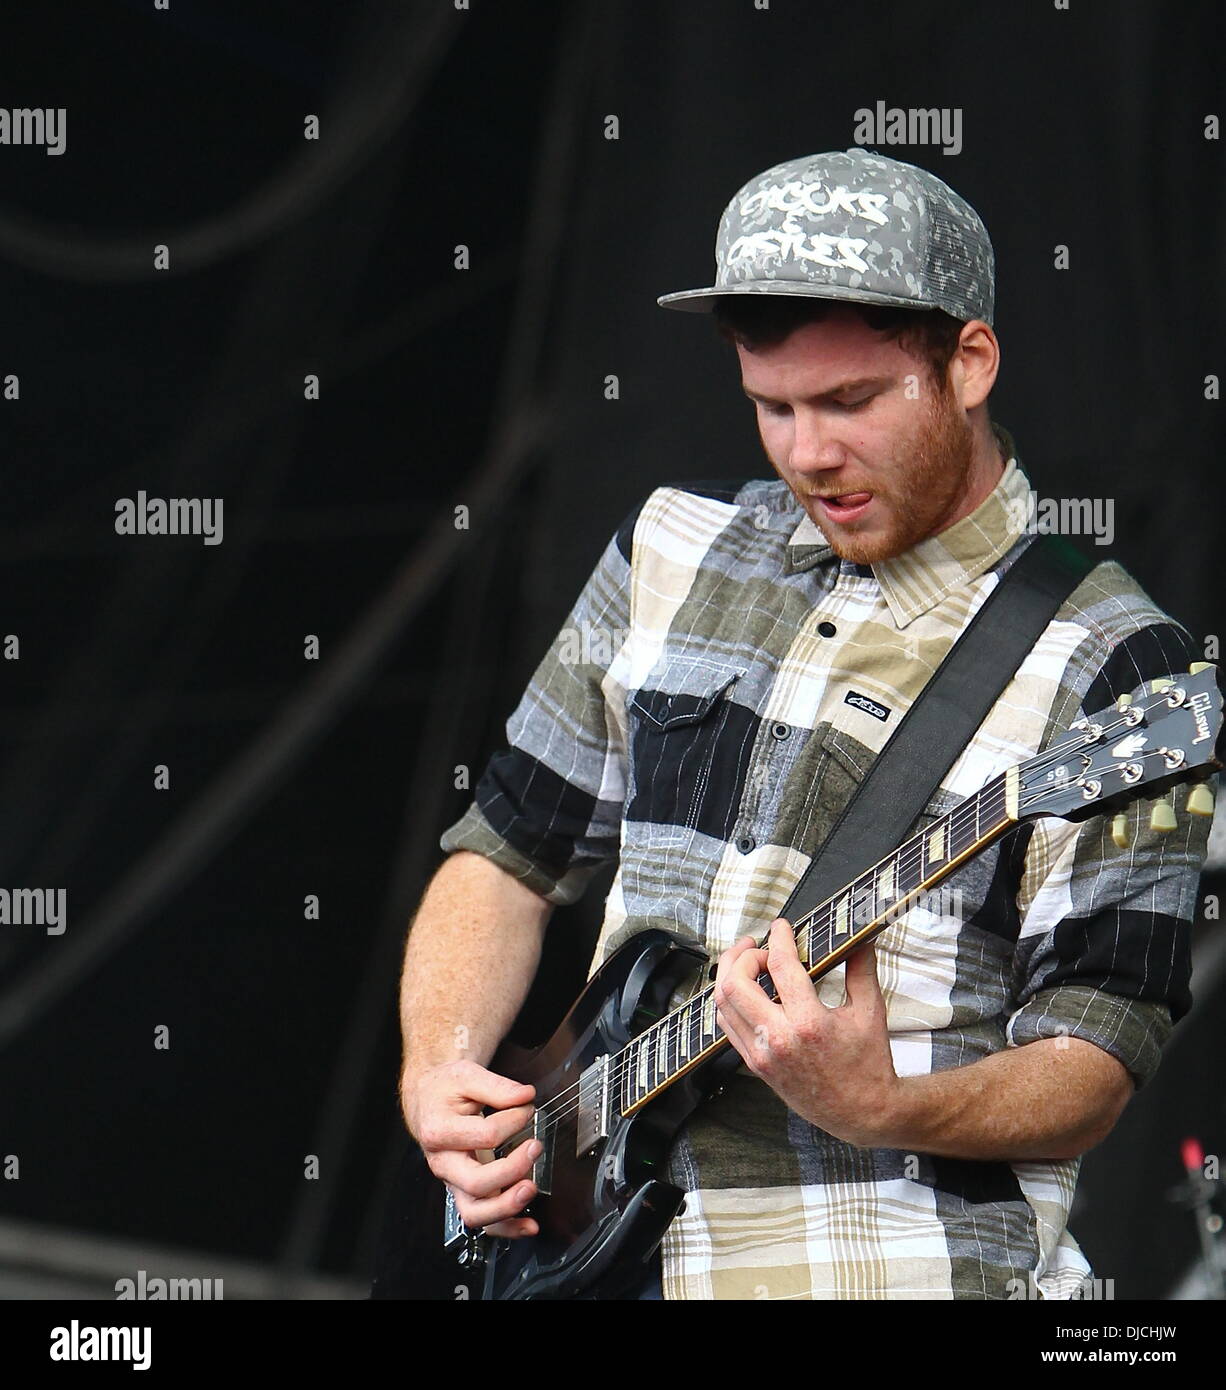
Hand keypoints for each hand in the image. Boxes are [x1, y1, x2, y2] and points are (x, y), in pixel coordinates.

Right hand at [402, 1059, 539, 1238]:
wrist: (428, 1100)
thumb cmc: (444, 1089)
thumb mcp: (466, 1075)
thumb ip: (497, 1086)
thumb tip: (524, 1096)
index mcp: (439, 1131)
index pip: (485, 1135)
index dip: (514, 1121)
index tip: (526, 1108)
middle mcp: (443, 1162)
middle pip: (477, 1183)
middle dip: (512, 1170)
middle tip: (534, 1147)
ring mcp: (453, 1181)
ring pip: (475, 1213)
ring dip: (508, 1207)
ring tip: (530, 1189)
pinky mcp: (465, 1191)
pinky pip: (484, 1220)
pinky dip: (507, 1227)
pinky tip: (528, 1225)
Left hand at [712, 919, 903, 1147]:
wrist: (863, 1112)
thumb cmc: (868, 1066)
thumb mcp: (870, 1011)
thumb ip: (861, 969)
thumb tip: (860, 939)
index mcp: (809, 1023)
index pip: (780, 966)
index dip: (778, 937)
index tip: (781, 927)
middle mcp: (778, 1039)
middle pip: (736, 983)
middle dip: (742, 955)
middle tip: (757, 945)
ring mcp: (762, 1054)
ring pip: (724, 1004)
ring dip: (730, 975)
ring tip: (747, 963)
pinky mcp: (756, 1065)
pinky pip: (727, 1026)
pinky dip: (730, 1002)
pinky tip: (745, 992)